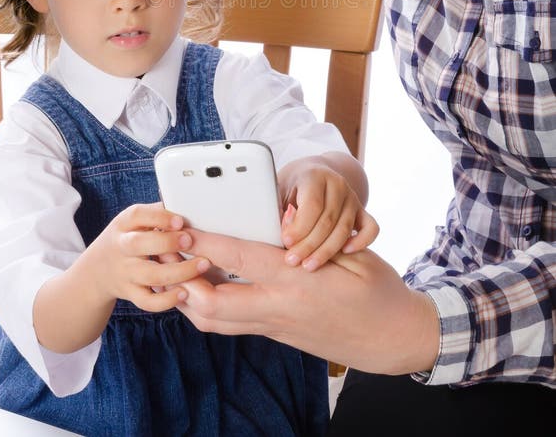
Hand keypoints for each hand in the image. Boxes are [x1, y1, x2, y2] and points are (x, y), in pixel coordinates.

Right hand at [81, 202, 209, 312]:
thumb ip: (156, 213)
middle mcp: (121, 247)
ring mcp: (126, 272)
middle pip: (139, 244)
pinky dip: (166, 300)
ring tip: (202, 266)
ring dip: (178, 272)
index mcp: (123, 224)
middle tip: (190, 241)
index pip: (137, 216)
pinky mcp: (130, 293)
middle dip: (167, 242)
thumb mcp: (133, 221)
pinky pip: (148, 301)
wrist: (97, 271)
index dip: (159, 217)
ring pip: (150, 275)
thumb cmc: (126, 239)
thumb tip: (185, 203)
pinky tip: (185, 292)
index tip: (180, 220)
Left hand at [178, 230, 439, 374]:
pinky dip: (210, 308)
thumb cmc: (377, 289)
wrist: (393, 338)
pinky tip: (205, 285)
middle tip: (168, 256)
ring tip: (177, 270)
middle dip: (183, 282)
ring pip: (217, 323)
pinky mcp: (277, 334)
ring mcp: (276, 327)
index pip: (241, 260)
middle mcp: (281, 309)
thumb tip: (280, 223)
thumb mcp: (350, 254)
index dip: (207, 244)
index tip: (183, 228)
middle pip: (214, 307)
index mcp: (299, 281)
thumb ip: (311, 239)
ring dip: (191, 299)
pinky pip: (231, 325)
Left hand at [278, 155, 378, 269]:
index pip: (313, 205)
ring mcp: (352, 197)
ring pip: (344, 229)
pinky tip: (346, 252)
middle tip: (292, 261)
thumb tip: (280, 234)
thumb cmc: (291, 186)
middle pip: (328, 220)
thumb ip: (280, 210)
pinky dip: (362, 242)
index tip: (286, 242)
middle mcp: (337, 184)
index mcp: (315, 175)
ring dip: (327, 251)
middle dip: (309, 244)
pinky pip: (371, 228)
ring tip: (309, 266)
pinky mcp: (362, 210)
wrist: (313, 173)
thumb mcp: (280, 190)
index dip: (299, 226)